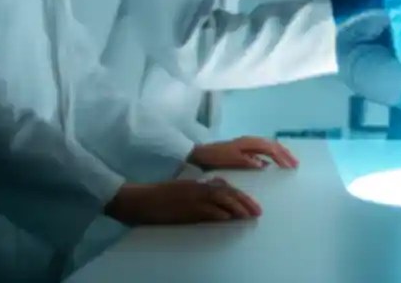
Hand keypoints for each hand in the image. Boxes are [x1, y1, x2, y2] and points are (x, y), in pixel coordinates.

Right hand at [105, 179, 261, 224]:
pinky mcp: (185, 210)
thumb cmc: (164, 193)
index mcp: (200, 183)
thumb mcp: (187, 186)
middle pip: (228, 194)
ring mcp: (193, 199)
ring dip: (236, 208)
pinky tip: (228, 218)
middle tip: (257, 212)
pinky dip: (218, 213)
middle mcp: (199, 189)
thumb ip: (205, 188)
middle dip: (245, 202)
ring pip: (220, 201)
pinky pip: (205, 211)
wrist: (143, 199)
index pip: (227, 188)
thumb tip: (222, 190)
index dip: (242, 196)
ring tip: (248, 216)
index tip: (254, 205)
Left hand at [189, 136, 297, 170]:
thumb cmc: (215, 157)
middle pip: (273, 145)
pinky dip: (271, 154)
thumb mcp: (231, 160)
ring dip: (280, 153)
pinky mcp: (244, 148)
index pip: (271, 149)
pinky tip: (272, 162)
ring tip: (288, 162)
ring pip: (269, 146)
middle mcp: (251, 141)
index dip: (282, 157)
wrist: (200, 153)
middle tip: (295, 164)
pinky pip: (263, 149)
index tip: (291, 167)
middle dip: (285, 154)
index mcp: (249, 143)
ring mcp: (247, 143)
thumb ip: (248, 161)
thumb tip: (264, 165)